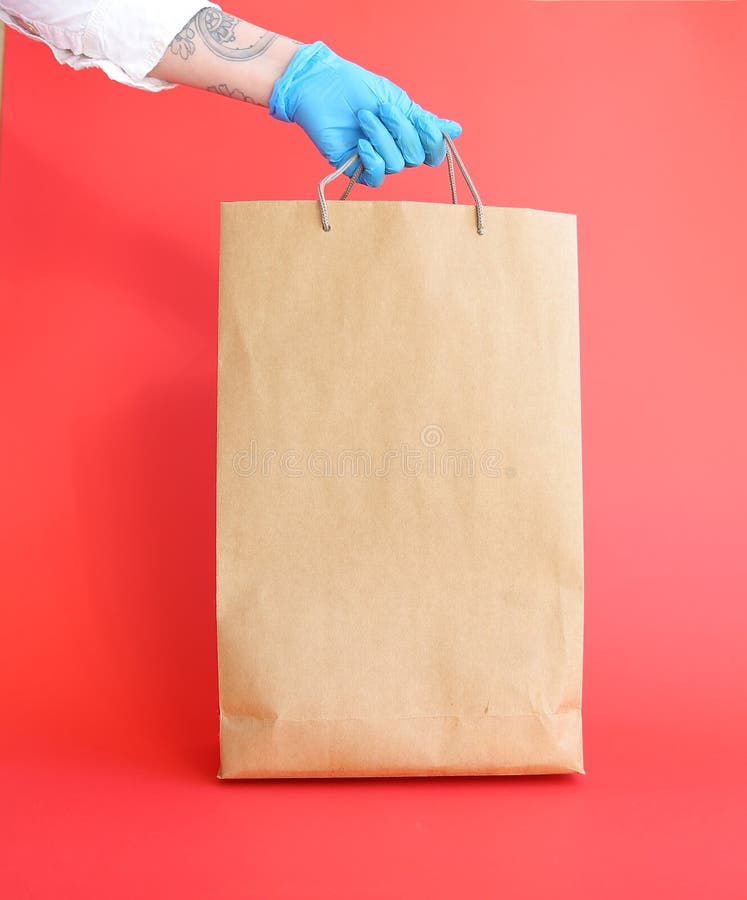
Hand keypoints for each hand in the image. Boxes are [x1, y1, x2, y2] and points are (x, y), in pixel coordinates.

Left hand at [268, 41, 462, 186]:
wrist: (322, 86)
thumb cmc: (357, 88)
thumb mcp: (398, 101)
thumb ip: (424, 120)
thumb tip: (457, 131)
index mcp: (408, 134)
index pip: (433, 153)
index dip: (432, 140)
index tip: (421, 119)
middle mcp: (395, 150)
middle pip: (415, 158)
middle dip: (402, 132)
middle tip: (383, 110)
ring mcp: (375, 160)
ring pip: (395, 164)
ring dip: (382, 138)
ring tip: (364, 117)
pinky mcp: (355, 168)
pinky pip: (375, 177)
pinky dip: (373, 160)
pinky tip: (361, 143)